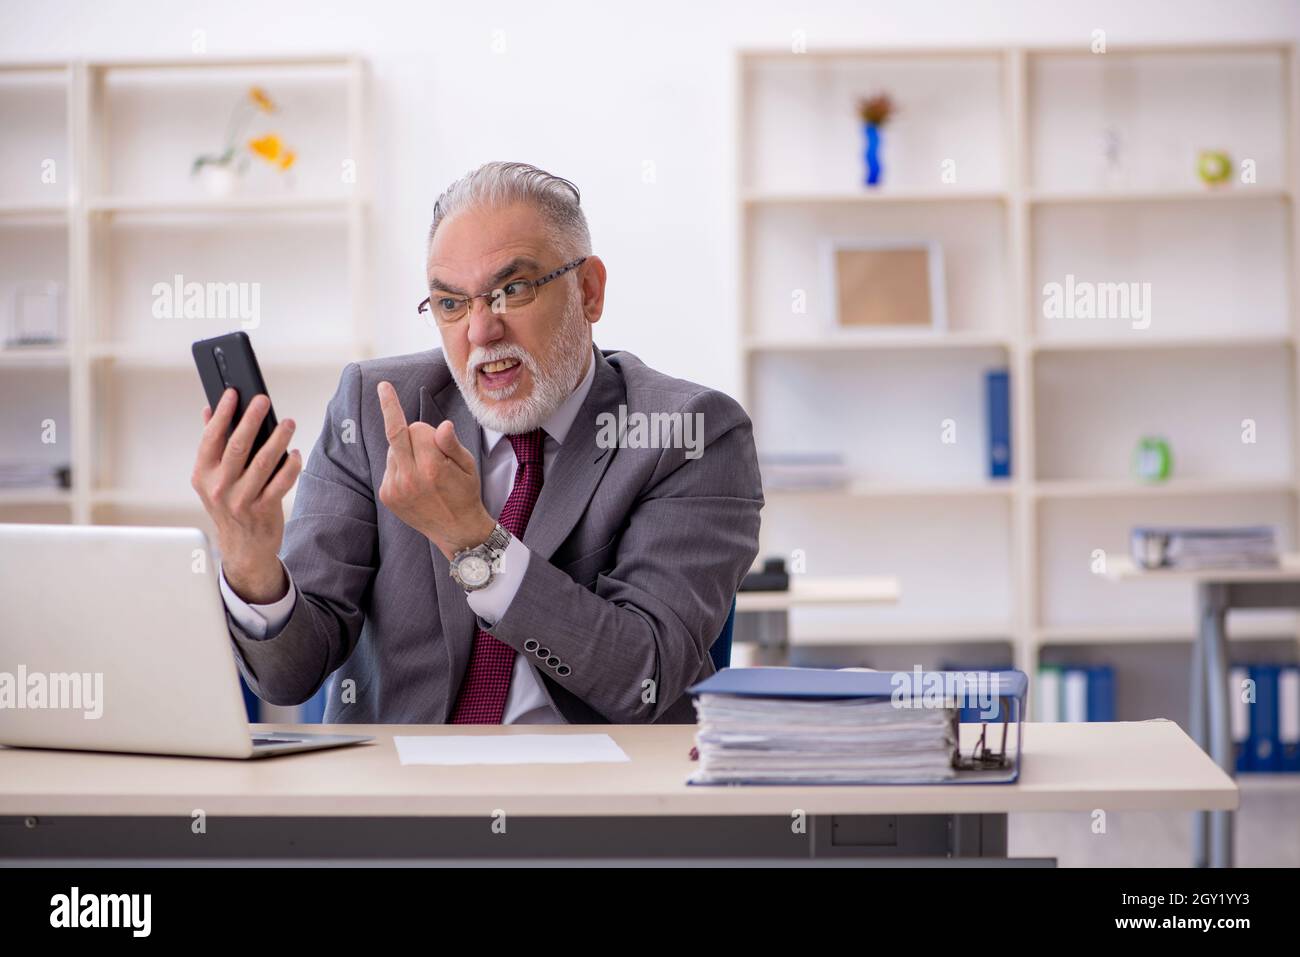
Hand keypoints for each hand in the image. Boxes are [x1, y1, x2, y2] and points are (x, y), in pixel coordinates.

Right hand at [191, 388, 302, 603]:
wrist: (242, 549)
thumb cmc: (228, 506)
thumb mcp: (211, 479)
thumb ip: (211, 445)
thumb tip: (209, 410)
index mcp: (203, 475)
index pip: (211, 438)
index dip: (223, 413)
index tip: (233, 392)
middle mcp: (219, 487)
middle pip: (237, 446)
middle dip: (251, 419)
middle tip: (263, 400)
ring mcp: (241, 500)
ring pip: (262, 463)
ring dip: (277, 440)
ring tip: (288, 422)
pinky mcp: (263, 510)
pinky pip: (280, 483)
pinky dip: (290, 466)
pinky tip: (296, 453)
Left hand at [376, 380, 493, 559]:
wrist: (457, 530)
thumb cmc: (466, 493)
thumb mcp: (468, 465)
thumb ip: (451, 444)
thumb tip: (442, 426)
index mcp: (432, 468)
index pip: (415, 428)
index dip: (427, 427)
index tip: (395, 396)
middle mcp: (409, 478)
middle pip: (398, 433)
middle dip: (401, 420)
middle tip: (393, 399)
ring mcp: (395, 488)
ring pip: (392, 450)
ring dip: (405, 450)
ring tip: (424, 468)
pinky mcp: (387, 495)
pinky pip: (389, 466)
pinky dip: (400, 465)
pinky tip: (414, 479)